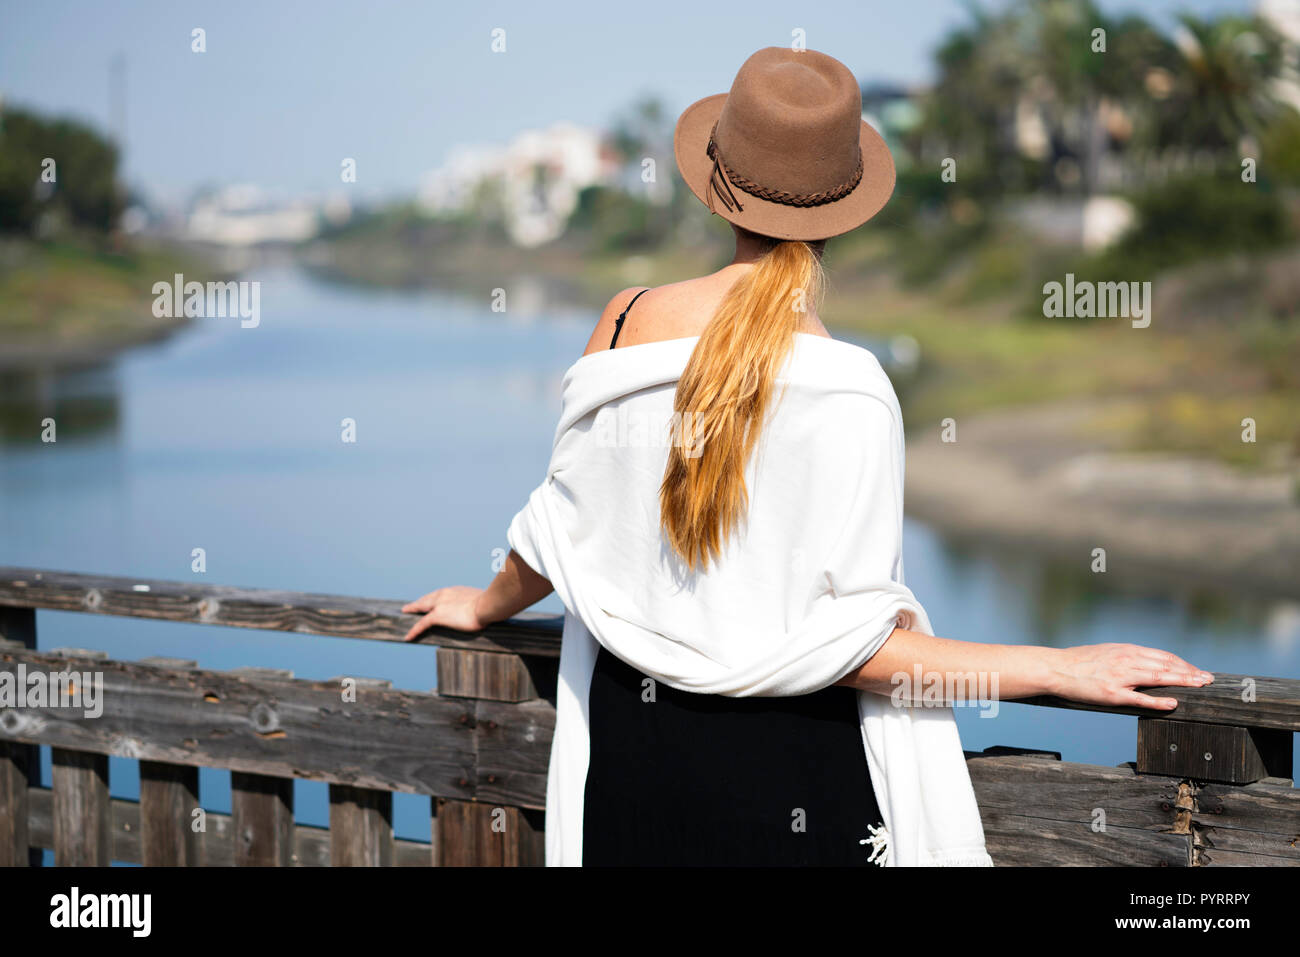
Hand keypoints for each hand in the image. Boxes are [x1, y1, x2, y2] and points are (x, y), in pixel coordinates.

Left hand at [401, 586, 486, 640]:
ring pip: (421, 607)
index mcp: (455, 590)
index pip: (440, 594)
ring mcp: (439, 605)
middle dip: (418, 602)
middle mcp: (444, 594)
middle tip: (410, 605)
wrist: (487, 605)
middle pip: (427, 598)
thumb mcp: (481, 601)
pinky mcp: (437, 616)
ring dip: (412, 609)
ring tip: (406, 612)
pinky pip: (421, 624)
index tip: (430, 599)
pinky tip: (408, 637)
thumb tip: (484, 610)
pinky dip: (414, 630)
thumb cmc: (490, 604)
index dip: (433, 597)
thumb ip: (477, 604)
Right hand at [1047, 643, 1213, 709]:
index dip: (1184, 664)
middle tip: (1209, 679)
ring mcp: (1120, 677)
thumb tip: (1147, 665)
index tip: (1198, 671)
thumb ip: (1128, 658)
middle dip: (1191, 672)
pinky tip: (1173, 703)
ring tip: (1200, 686)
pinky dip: (1159, 700)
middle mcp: (1127, 660)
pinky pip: (1140, 697)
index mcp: (1127, 650)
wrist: (1055, 668)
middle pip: (1167, 665)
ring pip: (1159, 678)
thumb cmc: (1079, 662)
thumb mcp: (1107, 652)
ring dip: (1183, 682)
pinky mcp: (1112, 693)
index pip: (1164, 656)